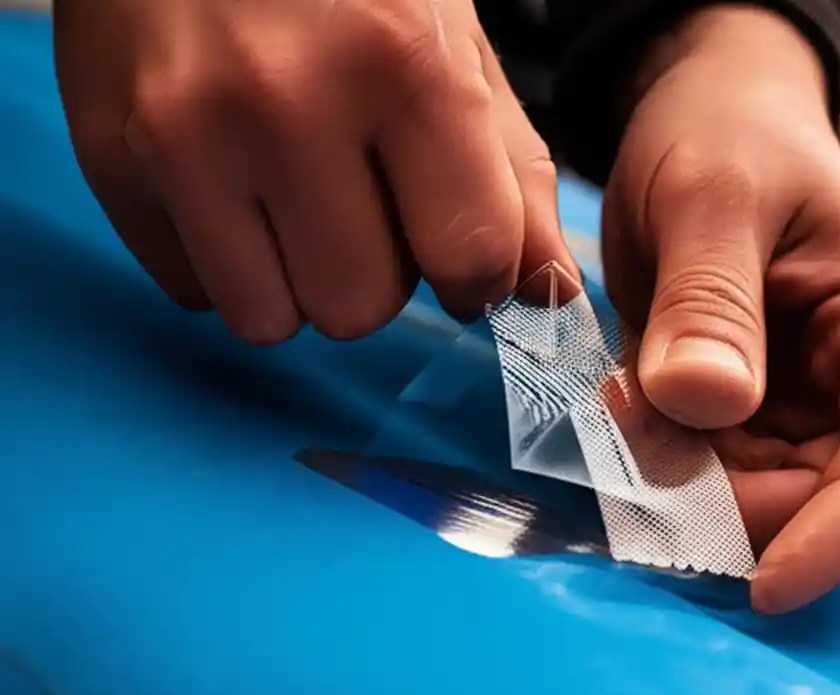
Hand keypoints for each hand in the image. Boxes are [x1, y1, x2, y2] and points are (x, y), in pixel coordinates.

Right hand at [54, 0, 572, 341]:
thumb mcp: (454, 44)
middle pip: (360, 309)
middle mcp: (285, 103)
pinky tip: (233, 181)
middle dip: (378, 274)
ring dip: (298, 280)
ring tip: (295, 193)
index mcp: (403, 65)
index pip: (468, 259)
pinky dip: (226, 260)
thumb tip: (545, 294)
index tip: (457, 247)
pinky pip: (193, 291)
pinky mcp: (109, 157)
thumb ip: (511, 174)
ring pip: (270, 321)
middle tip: (363, 198)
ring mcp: (182, 133)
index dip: (474, 273)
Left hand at [604, 6, 839, 612]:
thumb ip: (711, 299)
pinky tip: (614, 414)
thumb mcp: (714, 193)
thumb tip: (701, 406)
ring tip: (619, 419)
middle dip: (738, 506)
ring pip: (753, 487)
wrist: (697, 111)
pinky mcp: (730, 404)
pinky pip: (700, 464)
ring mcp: (790, 394)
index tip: (774, 585)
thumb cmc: (729, 130)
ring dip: (684, 485)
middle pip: (822, 484)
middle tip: (643, 478)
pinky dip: (655, 462)